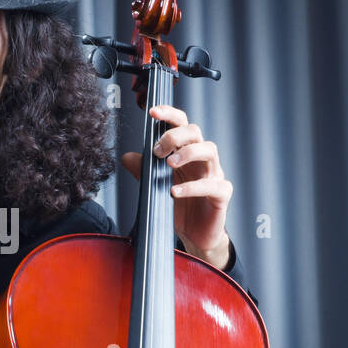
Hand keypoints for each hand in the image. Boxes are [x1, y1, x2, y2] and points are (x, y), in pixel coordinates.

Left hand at [120, 105, 231, 269]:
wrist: (195, 235)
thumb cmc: (179, 207)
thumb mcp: (155, 187)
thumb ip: (142, 170)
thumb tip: (126, 156)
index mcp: (187, 152)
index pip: (182, 125)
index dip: (169, 114)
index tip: (153, 112)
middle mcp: (202, 160)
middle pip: (195, 132)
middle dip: (175, 135)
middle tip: (157, 150)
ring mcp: (215, 174)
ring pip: (210, 150)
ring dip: (187, 153)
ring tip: (169, 164)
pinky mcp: (221, 194)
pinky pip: (213, 185)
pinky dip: (192, 187)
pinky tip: (175, 192)